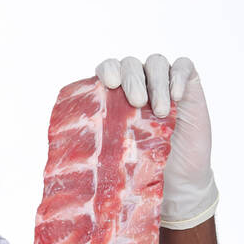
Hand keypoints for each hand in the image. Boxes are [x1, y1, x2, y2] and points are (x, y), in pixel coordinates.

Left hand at [94, 54, 218, 229]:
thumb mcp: (113, 158)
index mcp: (114, 96)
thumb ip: (93, 148)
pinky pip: (182, 66)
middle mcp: (137, 84)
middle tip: (137, 103)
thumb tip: (56, 163)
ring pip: (155, 63)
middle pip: (130, 64)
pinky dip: (177, 76)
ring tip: (159, 110)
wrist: (176, 181)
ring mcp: (161, 82)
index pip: (107, 69)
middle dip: (132, 79)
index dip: (107, 70)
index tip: (110, 84)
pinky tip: (176, 96)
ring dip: (156, 83)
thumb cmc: (141, 168)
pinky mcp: (187, 85)